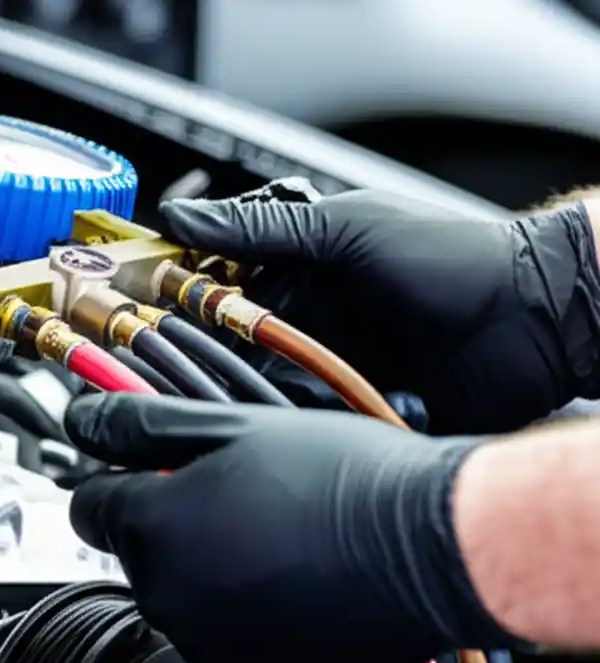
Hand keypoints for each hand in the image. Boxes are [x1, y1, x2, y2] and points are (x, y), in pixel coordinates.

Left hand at [65, 393, 519, 662]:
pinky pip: (234, 640)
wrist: (433, 544)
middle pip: (140, 555)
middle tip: (240, 496)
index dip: (123, 481)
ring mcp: (214, 646)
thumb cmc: (341, 480)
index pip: (90, 508)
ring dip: (213, 571)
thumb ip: (139, 423)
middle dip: (174, 526)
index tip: (156, 473)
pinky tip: (297, 578)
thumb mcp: (230, 425)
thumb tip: (81, 418)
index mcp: (153, 530)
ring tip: (278, 534)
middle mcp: (170, 599)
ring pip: (186, 599)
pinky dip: (254, 614)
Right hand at [162, 190, 599, 433]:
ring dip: (259, 396)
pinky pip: (310, 425)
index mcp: (300, 270)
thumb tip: (179, 214)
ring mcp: (333, 365)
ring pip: (266, 391)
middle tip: (186, 371)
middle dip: (210, 361)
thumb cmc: (453, 259)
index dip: (181, 301)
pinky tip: (303, 420)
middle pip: (233, 347)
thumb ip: (262, 229)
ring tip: (250, 399)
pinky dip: (304, 425)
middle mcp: (309, 319)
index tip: (147, 314)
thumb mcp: (347, 230)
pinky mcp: (358, 408)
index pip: (218, 287)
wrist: (536, 319)